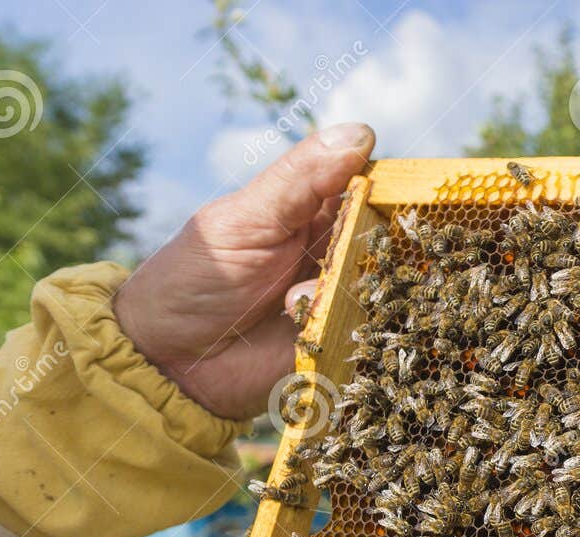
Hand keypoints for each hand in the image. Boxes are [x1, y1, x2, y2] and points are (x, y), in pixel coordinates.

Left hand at [113, 123, 375, 420]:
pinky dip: (348, 330)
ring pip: (384, 289)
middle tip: (335, 256)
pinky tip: (299, 325)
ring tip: (291, 300)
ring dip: (350, 293)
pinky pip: (372, 335)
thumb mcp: (247, 219)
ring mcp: (342, 301)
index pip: (371, 189)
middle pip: (389, 242)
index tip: (408, 189)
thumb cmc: (197, 279)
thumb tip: (362, 132)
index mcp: (314, 212)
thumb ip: (301, 179)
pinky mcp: (342, 345)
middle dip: (377, 248)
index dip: (394, 187)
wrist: (170, 361)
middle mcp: (336, 254)